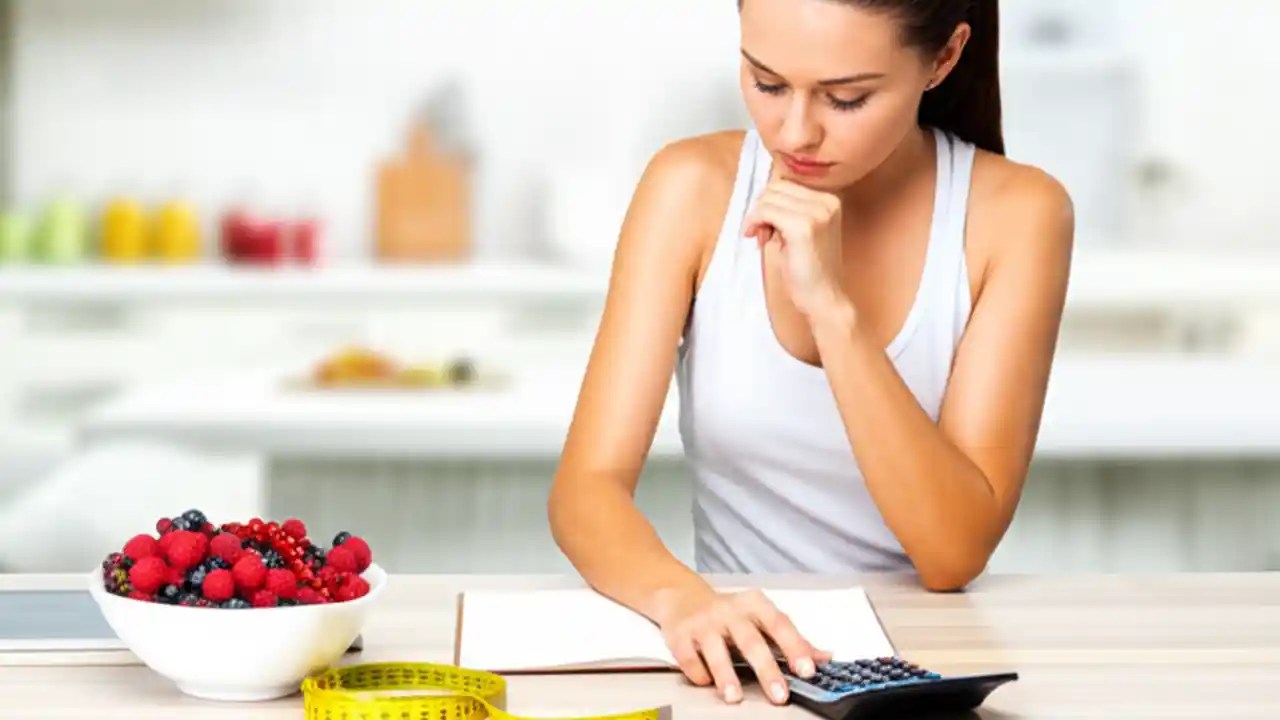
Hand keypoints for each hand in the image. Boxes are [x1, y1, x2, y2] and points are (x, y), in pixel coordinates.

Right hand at [652, 585, 830, 704]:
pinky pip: (689, 658)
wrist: (681, 597)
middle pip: (750, 641)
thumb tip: (825, 657)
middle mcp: (729, 611)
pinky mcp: (679, 636)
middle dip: (766, 669)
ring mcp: (703, 623)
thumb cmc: (729, 612)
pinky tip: (707, 684)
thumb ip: (791, 638)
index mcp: (754, 605)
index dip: (795, 647)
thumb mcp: (761, 617)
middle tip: (780, 695)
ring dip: (726, 675)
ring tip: (736, 698)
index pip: (779, 624)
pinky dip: (699, 674)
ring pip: (716, 650)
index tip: (808, 670)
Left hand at [744, 179, 849, 318]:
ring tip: (763, 239)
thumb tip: (762, 196)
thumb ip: (790, 210)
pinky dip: (755, 223)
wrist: (824, 298)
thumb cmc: (810, 270)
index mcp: (829, 200)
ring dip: (757, 217)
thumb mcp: (803, 231)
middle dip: (762, 209)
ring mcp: (817, 213)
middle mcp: (826, 202)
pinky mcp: (803, 227)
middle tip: (762, 234)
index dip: (769, 204)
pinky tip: (758, 240)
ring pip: (768, 198)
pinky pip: (765, 211)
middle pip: (775, 188)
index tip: (767, 227)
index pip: (785, 184)